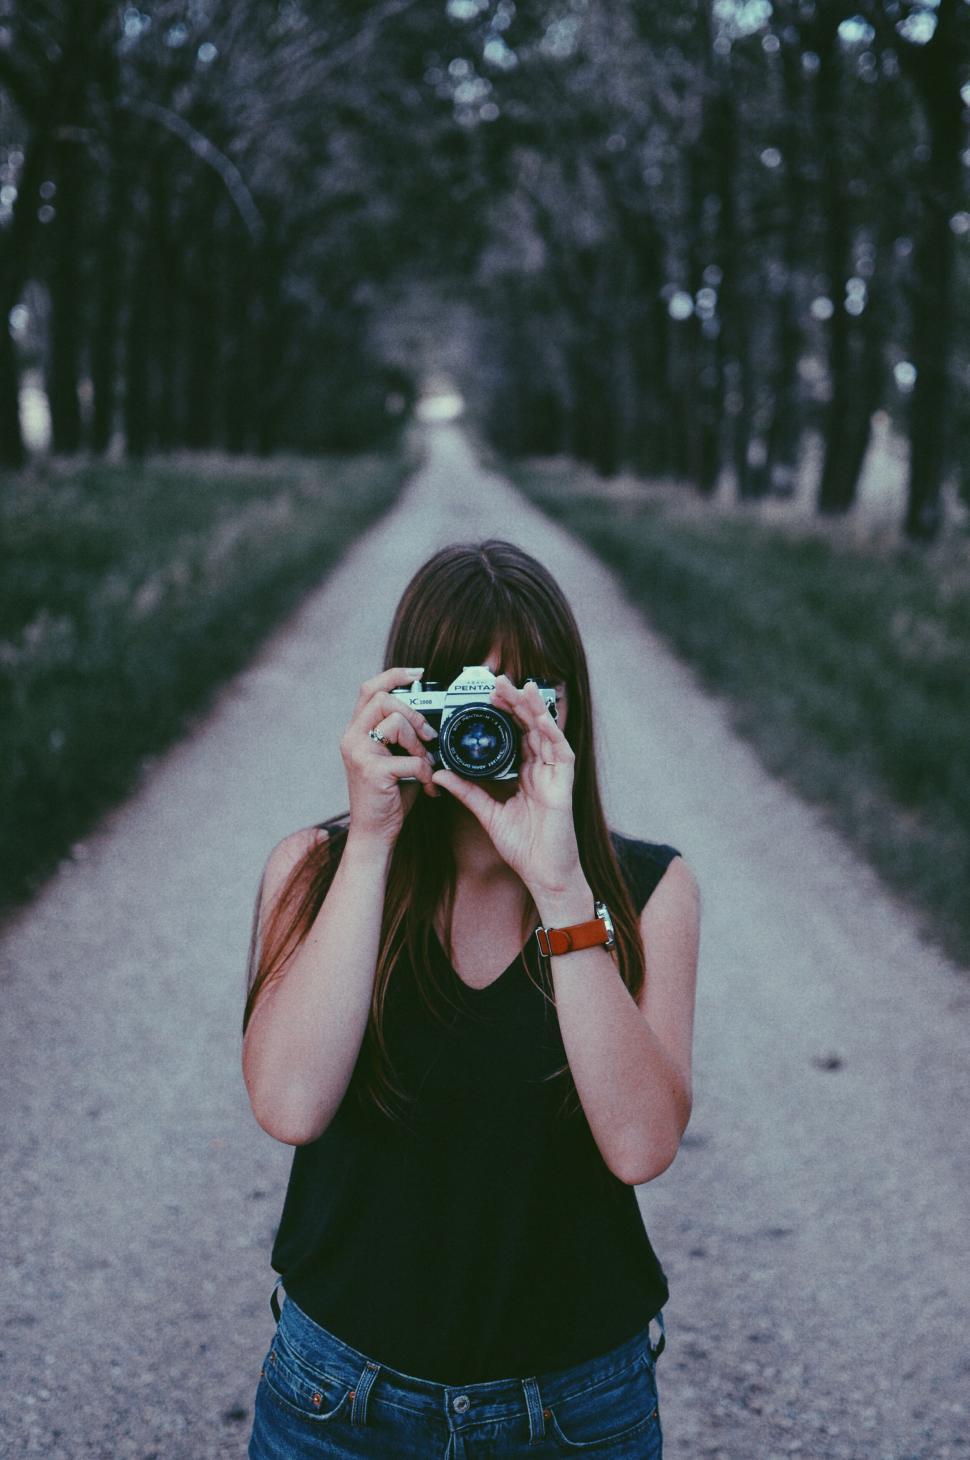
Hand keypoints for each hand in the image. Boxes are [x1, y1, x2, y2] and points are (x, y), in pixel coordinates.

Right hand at [340, 667, 438, 846]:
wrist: (374, 834)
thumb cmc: (388, 796)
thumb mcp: (394, 758)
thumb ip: (404, 736)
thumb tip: (432, 717)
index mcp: (356, 731)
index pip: (370, 689)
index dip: (394, 675)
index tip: (419, 674)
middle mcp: (352, 738)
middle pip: (384, 698)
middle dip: (415, 713)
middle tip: (429, 735)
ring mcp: (359, 753)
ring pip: (397, 722)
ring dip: (421, 744)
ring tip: (425, 765)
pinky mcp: (372, 771)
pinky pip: (412, 758)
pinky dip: (427, 773)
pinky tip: (428, 788)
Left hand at [431, 675, 581, 895]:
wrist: (543, 873)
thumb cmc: (523, 846)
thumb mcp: (487, 812)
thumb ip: (466, 790)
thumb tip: (439, 773)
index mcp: (525, 772)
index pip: (515, 733)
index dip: (503, 712)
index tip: (486, 695)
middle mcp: (541, 768)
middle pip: (530, 726)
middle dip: (516, 701)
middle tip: (498, 680)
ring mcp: (554, 775)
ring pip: (546, 732)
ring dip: (534, 708)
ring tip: (521, 686)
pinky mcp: (565, 784)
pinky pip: (560, 751)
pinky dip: (552, 732)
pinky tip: (540, 716)